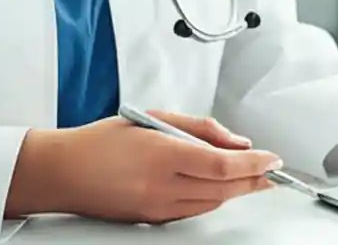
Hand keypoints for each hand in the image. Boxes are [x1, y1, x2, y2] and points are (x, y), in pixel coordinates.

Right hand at [7, 111, 280, 223]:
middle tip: (273, 172)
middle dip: (254, 180)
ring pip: (212, 203)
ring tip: (252, 176)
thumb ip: (200, 128)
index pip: (222, 164)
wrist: (64, 172)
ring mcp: (157, 208)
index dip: (254, 163)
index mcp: (162, 155)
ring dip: (236, 190)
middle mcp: (161, 186)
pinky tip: (219, 186)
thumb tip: (237, 141)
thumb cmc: (101, 141)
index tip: (272, 158)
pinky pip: (194, 211)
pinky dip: (212, 198)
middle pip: (223, 188)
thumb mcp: (154, 118)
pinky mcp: (153, 219)